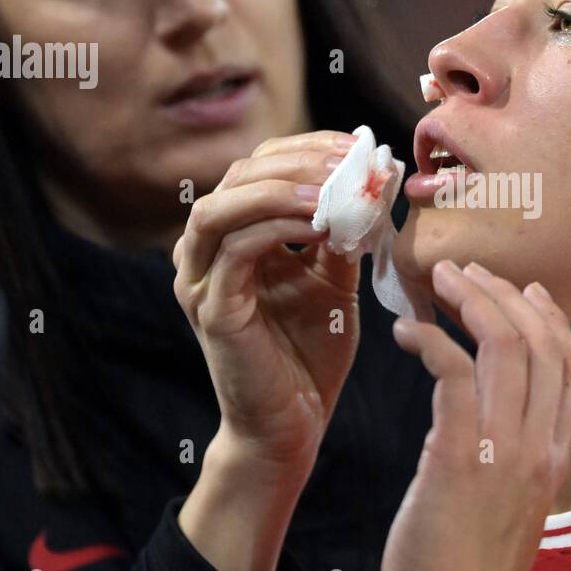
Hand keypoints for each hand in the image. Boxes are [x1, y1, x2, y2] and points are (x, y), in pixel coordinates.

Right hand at [173, 130, 360, 470]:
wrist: (291, 424)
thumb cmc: (310, 352)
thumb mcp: (335, 279)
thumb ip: (343, 232)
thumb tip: (370, 180)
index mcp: (233, 236)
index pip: (259, 166)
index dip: (307, 148)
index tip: (358, 145)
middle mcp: (205, 251)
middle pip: (239, 175)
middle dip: (300, 161)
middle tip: (352, 162)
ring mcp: (200, 280)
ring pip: (222, 206)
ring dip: (282, 188)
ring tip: (335, 189)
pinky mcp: (210, 310)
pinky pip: (235, 251)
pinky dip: (276, 227)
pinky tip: (322, 226)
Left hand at [380, 260, 570, 570]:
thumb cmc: (472, 567)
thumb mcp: (515, 506)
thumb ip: (515, 456)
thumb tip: (493, 416)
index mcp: (556, 456)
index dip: (552, 319)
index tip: (528, 289)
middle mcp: (540, 446)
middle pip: (541, 343)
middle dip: (505, 294)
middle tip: (468, 270)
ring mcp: (504, 449)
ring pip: (504, 347)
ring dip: (471, 301)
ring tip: (440, 279)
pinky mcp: (457, 455)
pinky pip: (454, 374)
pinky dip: (431, 340)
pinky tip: (408, 332)